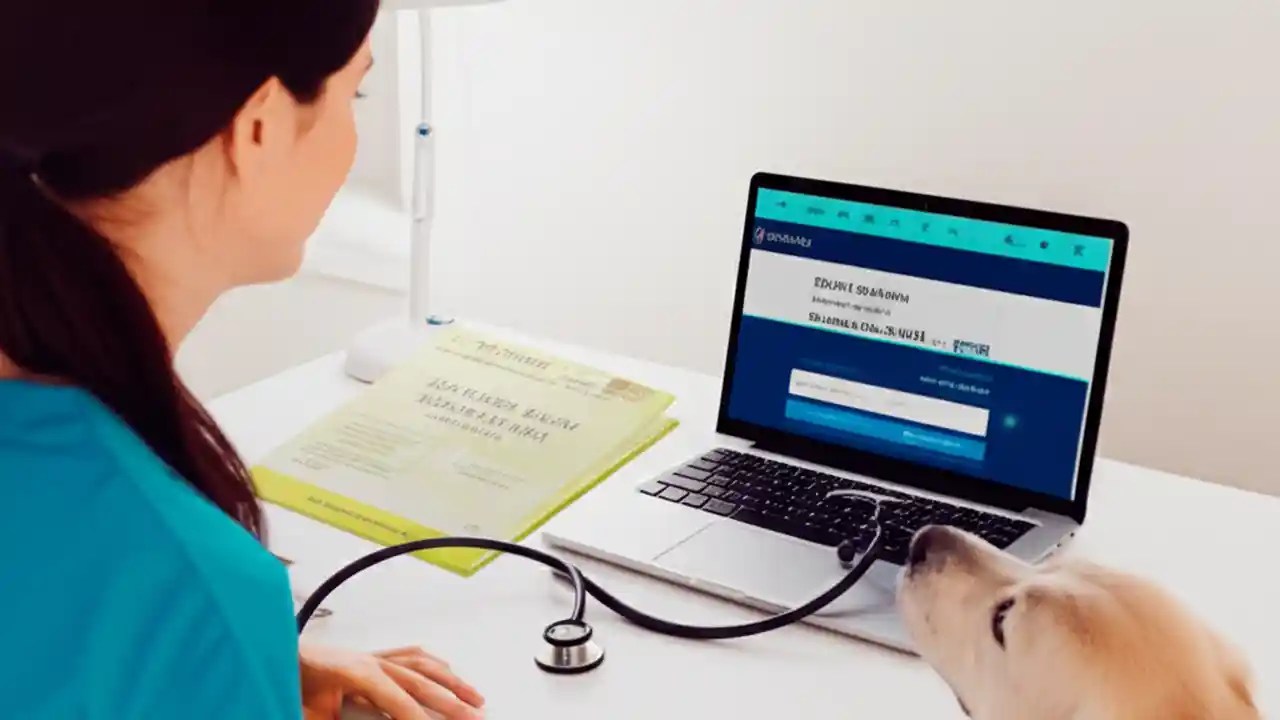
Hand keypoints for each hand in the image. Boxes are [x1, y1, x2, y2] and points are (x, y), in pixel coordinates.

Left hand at [300, 642, 484, 719]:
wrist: (267, 654)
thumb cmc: (285, 682)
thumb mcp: (305, 712)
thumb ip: (332, 718)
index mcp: (355, 671)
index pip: (398, 698)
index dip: (417, 716)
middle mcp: (370, 659)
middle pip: (421, 681)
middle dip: (450, 701)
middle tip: (475, 717)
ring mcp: (372, 655)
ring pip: (423, 666)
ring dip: (451, 682)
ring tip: (475, 698)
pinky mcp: (370, 656)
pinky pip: (410, 656)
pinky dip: (433, 665)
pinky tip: (446, 670)